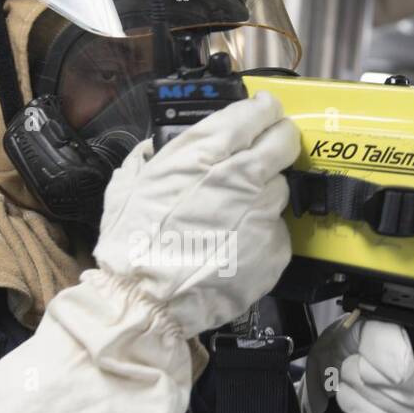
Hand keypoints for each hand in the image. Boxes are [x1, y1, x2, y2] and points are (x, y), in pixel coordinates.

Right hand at [94, 92, 299, 337]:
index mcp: (204, 153)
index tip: (263, 113)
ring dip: (263, 194)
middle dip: (278, 141)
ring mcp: (262, 212)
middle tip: (267, 150)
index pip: (257, 112)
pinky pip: (276, 229)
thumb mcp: (128, 185)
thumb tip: (155, 148)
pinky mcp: (275, 247)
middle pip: (284, 141)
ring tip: (233, 215)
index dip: (263, 110)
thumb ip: (150, 157)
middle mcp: (241, 176)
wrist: (148, 302)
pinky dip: (260, 234)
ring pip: (280, 187)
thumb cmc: (134, 246)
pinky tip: (234, 246)